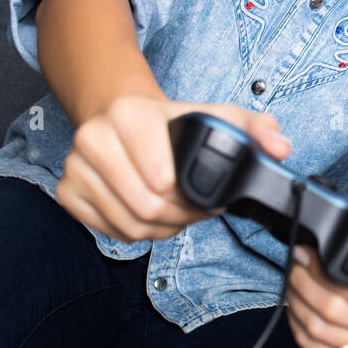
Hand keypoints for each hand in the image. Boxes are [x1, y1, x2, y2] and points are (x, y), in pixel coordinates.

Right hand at [56, 95, 290, 242]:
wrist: (123, 116)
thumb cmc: (173, 122)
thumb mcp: (219, 116)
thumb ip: (256, 129)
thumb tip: (279, 148)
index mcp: (129, 114)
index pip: (164, 180)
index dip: (193, 195)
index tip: (204, 190)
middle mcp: (94, 137)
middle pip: (148, 207)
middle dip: (180, 215)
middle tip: (195, 207)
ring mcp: (75, 166)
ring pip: (130, 225)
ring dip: (162, 228)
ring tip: (176, 210)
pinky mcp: (68, 191)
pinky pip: (110, 232)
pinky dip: (137, 233)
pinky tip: (151, 213)